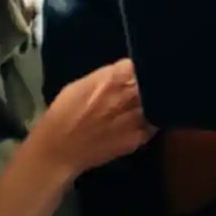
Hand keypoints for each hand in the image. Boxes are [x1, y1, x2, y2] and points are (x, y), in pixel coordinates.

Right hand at [31, 59, 156, 176]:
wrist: (59, 150)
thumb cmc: (63, 114)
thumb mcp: (79, 85)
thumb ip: (104, 77)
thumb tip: (122, 72)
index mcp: (110, 79)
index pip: (137, 65)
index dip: (137, 69)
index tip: (135, 73)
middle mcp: (126, 96)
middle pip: (150, 83)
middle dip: (148, 84)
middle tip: (146, 87)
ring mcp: (134, 118)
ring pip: (156, 103)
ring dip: (154, 102)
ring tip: (149, 103)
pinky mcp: (137, 138)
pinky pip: (155, 124)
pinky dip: (152, 121)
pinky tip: (145, 121)